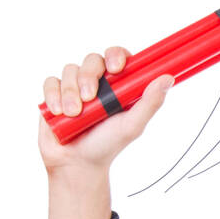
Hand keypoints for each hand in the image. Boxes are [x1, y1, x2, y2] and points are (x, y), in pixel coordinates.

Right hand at [38, 47, 173, 174]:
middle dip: (89, 77)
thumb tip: (168, 78)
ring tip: (73, 114)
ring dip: (70, 92)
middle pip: (93, 60)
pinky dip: (54, 95)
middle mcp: (98, 83)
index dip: (116, 55)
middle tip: (89, 99)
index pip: (119, 57)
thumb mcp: (132, 126)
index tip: (116, 68)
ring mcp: (75, 86)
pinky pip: (51, 81)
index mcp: (120, 87)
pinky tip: (58, 112)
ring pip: (70, 70)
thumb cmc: (107, 146)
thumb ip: (150, 103)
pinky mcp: (55, 93)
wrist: (76, 163)